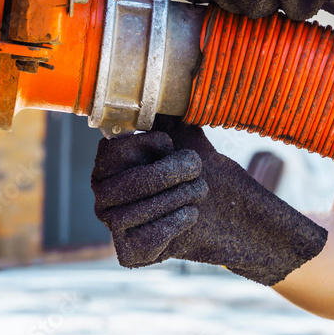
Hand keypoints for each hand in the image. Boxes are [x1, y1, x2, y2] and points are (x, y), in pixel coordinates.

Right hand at [91, 116, 327, 285]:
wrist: (231, 215)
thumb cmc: (204, 172)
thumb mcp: (187, 137)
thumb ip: (170, 114)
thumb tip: (172, 80)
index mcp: (109, 164)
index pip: (110, 153)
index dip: (143, 148)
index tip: (170, 146)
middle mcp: (102, 197)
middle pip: (124, 185)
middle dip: (167, 175)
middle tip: (197, 170)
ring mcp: (114, 227)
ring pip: (134, 213)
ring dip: (177, 198)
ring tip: (200, 192)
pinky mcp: (130, 254)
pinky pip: (146, 238)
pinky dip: (174, 224)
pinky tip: (190, 216)